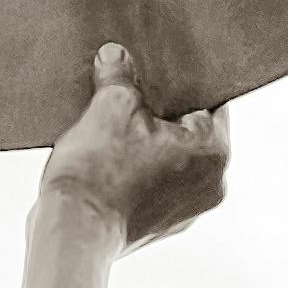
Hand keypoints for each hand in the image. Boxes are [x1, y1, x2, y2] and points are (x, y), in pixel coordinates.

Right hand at [35, 45, 229, 253]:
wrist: (74, 232)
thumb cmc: (100, 171)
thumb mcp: (110, 105)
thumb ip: (119, 76)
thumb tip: (116, 56)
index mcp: (214, 150)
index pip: (210, 101)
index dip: (181, 83)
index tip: (157, 73)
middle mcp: (212, 184)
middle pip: (192, 133)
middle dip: (162, 114)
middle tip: (131, 98)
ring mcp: (189, 210)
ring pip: (174, 160)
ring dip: (150, 145)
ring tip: (117, 131)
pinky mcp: (162, 227)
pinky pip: (158, 186)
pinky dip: (140, 172)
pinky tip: (111, 162)